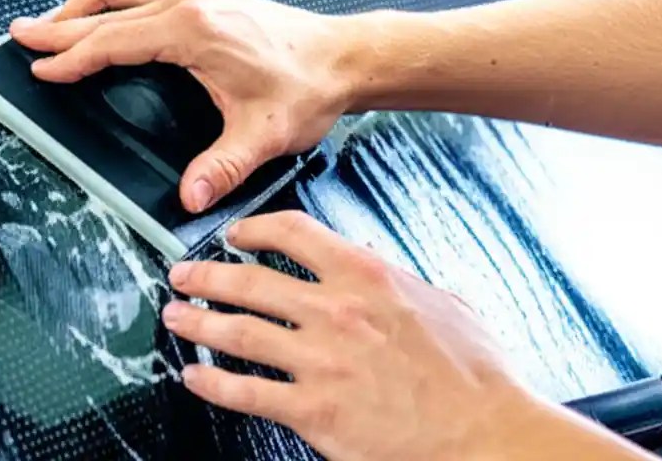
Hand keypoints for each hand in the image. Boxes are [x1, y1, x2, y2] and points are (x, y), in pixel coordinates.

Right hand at [10, 0, 355, 212]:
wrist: (344, 57)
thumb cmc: (307, 89)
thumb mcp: (263, 136)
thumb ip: (222, 168)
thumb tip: (190, 197)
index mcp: (192, 30)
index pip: (112, 40)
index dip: (70, 54)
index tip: (39, 65)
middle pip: (105, 0)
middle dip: (59, 20)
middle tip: (23, 35)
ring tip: (58, 17)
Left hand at [161, 211, 656, 460]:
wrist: (486, 432)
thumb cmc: (474, 376)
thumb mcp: (442, 303)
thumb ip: (399, 282)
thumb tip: (379, 267)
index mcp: (367, 276)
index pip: (292, 232)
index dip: (252, 229)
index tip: (235, 234)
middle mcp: (336, 312)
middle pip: (249, 280)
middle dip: (205, 274)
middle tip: (183, 275)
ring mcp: (320, 361)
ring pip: (237, 332)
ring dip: (197, 322)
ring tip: (175, 317)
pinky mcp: (313, 410)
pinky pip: (246, 392)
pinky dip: (211, 382)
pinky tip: (194, 376)